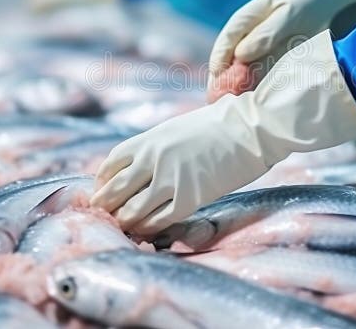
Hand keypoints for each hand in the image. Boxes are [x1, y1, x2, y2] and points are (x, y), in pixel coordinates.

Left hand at [91, 31, 355, 235]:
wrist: (252, 128)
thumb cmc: (222, 124)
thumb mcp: (180, 128)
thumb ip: (159, 146)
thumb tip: (145, 164)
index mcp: (149, 138)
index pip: (112, 164)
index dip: (103, 181)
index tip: (104, 190)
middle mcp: (152, 159)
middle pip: (114, 191)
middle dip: (107, 206)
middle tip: (106, 216)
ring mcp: (169, 180)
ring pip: (131, 211)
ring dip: (125, 221)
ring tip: (125, 227)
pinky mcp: (189, 199)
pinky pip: (158, 221)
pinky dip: (148, 229)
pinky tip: (148, 232)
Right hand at [207, 0, 355, 99]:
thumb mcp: (289, 14)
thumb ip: (265, 34)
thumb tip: (240, 56)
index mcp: (244, 21)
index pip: (223, 48)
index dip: (218, 71)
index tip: (217, 93)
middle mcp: (248, 35)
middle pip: (229, 64)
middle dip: (224, 86)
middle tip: (223, 109)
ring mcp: (260, 46)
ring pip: (243, 71)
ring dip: (240, 90)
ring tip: (239, 112)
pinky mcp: (274, 54)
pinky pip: (262, 73)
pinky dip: (258, 87)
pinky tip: (260, 103)